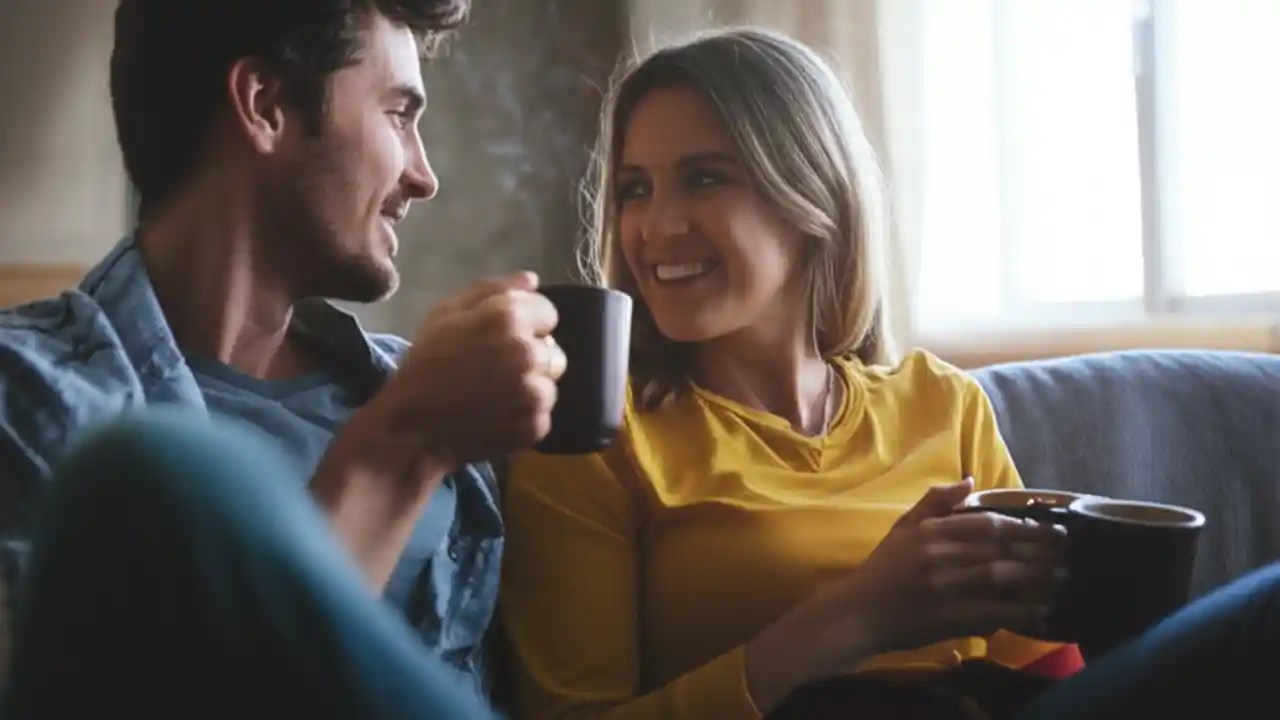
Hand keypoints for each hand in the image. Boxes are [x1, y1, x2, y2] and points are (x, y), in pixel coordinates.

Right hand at [369, 271, 567, 473]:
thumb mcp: (446, 314)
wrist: (412, 426)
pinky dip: (523, 418)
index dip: (526, 324)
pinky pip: (541, 416)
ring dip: (528, 389)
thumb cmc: (425, 364)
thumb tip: (532, 280)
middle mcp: (528, 353)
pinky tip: (495, 417)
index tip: (501, 340)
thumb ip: (492, 290)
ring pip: (548, 385)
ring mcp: (535, 393)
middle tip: (495, 371)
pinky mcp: (535, 426)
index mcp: (509, 319)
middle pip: (552, 351)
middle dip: (530, 358)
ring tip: (493, 396)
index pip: (548, 313)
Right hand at [745, 478, 1065, 711]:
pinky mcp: (949, 617)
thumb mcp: (904, 528)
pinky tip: (1041, 611)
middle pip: (1000, 549)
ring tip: (1063, 578)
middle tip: (1067, 551)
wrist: (858, 613)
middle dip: (1039, 550)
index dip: (1021, 526)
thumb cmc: (883, 570)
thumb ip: (935, 502)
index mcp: (931, 532)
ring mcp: (946, 588)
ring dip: (1037, 579)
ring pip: (1002, 578)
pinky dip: (1020, 612)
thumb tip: (970, 480)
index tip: (1047, 528)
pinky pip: (993, 613)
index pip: (986, 523)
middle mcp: (941, 556)